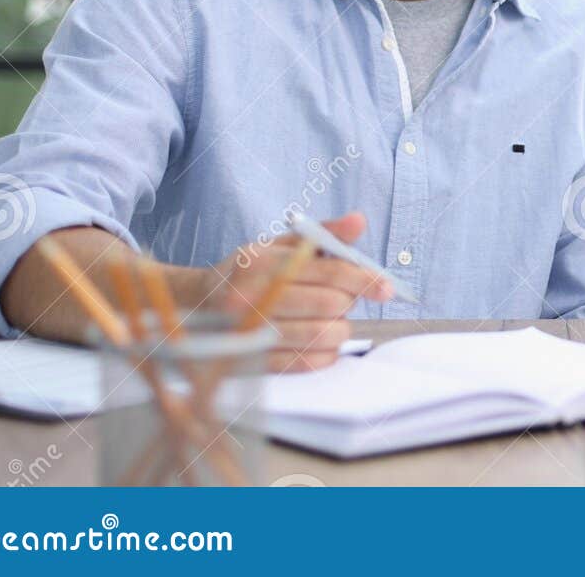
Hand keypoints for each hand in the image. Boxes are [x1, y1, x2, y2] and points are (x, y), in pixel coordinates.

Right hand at [212, 212, 391, 372]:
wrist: (198, 306)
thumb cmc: (250, 272)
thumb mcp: (281, 244)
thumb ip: (323, 234)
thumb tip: (359, 221)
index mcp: (262, 261)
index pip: (328, 271)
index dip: (364, 280)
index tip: (386, 288)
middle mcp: (252, 296)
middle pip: (330, 304)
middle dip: (347, 303)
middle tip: (341, 300)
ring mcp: (250, 332)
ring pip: (322, 335)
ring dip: (338, 329)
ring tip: (329, 319)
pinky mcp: (252, 362)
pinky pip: (307, 362)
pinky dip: (325, 353)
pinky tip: (320, 341)